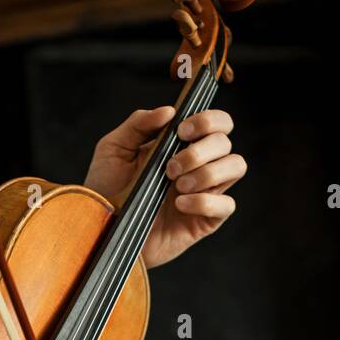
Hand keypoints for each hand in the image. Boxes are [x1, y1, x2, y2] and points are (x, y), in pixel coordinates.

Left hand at [84, 107, 246, 268]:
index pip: (217, 122)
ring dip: (208, 172)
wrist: (103, 229)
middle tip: (169, 168)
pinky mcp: (206, 219)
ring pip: (236, 166)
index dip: (208, 120)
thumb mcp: (114, 149)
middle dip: (199, 151)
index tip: (182, 131)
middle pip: (225, 142)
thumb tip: (169, 110)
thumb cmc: (108, 189)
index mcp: (181, 145)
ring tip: (177, 185)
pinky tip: (179, 205)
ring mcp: (205, 192)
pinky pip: (227, 204)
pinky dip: (205, 201)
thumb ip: (138, 124)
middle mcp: (198, 165)